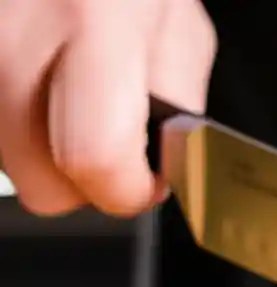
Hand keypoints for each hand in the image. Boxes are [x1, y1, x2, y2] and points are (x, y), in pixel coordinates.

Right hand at [0, 0, 215, 217]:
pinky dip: (10, 115)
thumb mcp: (176, 22)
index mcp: (93, 22)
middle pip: (41, 184)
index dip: (126, 190)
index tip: (142, 183)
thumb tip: (161, 171)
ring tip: (65, 92)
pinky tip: (35, 75)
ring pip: (5, 160)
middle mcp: (13, 34)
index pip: (96, 157)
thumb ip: (176, 101)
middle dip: (83, 181)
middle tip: (105, 143)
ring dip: (40, 148)